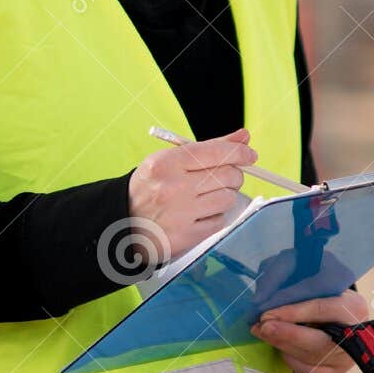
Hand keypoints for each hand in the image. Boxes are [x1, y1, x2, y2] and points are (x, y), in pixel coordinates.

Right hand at [127, 127, 256, 264]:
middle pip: (228, 175)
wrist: (123, 222)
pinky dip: (216, 216)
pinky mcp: (187, 236)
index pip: (216, 152)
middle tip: (222, 178)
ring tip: (206, 197)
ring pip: (228, 198)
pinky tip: (200, 213)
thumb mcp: (169, 160)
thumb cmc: (150, 187)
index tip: (249, 155)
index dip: (239, 152)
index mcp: (167, 163)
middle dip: (232, 175)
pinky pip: (220, 221)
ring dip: (224, 196)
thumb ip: (208, 148)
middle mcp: (174, 187)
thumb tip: (244, 136)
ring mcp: (181, 214)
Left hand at [250, 288, 369, 372]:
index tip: (267, 314)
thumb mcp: (328, 289)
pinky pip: (309, 371)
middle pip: (316, 341)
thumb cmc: (335, 300)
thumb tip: (273, 295)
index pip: (321, 311)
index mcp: (354, 308)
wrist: (353, 322)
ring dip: (282, 345)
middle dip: (285, 335)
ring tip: (263, 334)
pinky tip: (279, 347)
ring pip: (309, 358)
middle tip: (262, 328)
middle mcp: (355, 337)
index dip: (293, 313)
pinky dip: (291, 360)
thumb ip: (307, 292)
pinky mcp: (336, 372)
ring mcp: (346, 359)